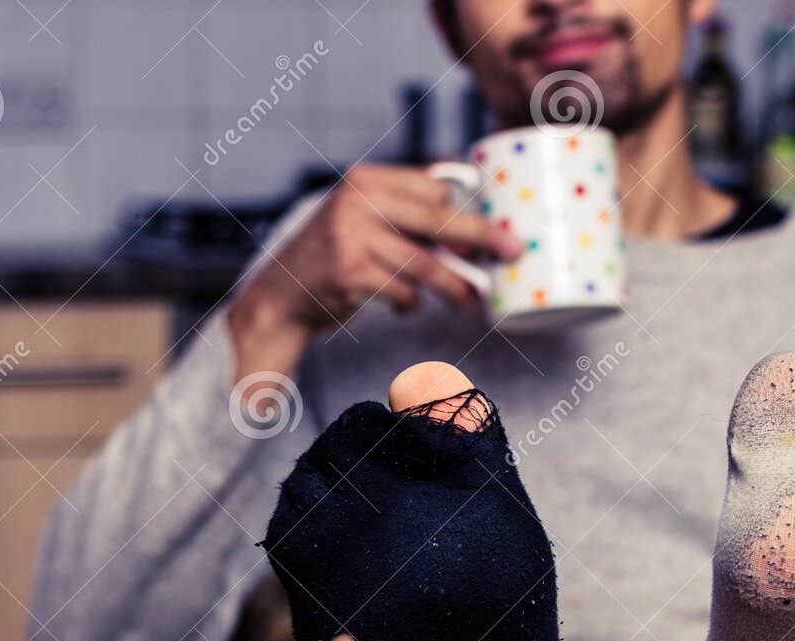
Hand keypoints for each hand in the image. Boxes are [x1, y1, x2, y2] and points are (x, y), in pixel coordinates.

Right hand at [227, 163, 523, 380]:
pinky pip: (403, 291)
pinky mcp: (349, 272)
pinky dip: (412, 304)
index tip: (498, 228)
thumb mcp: (363, 220)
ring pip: (426, 263)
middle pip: (438, 219)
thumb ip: (407, 217)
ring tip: (472, 299)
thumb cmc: (336, 257)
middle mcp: (357, 200)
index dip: (467, 211)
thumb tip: (477, 233)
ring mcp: (351, 235)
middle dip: (482, 237)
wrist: (282, 294)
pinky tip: (404, 307)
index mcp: (366, 179)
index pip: (433, 189)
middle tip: (512, 251)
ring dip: (455, 286)